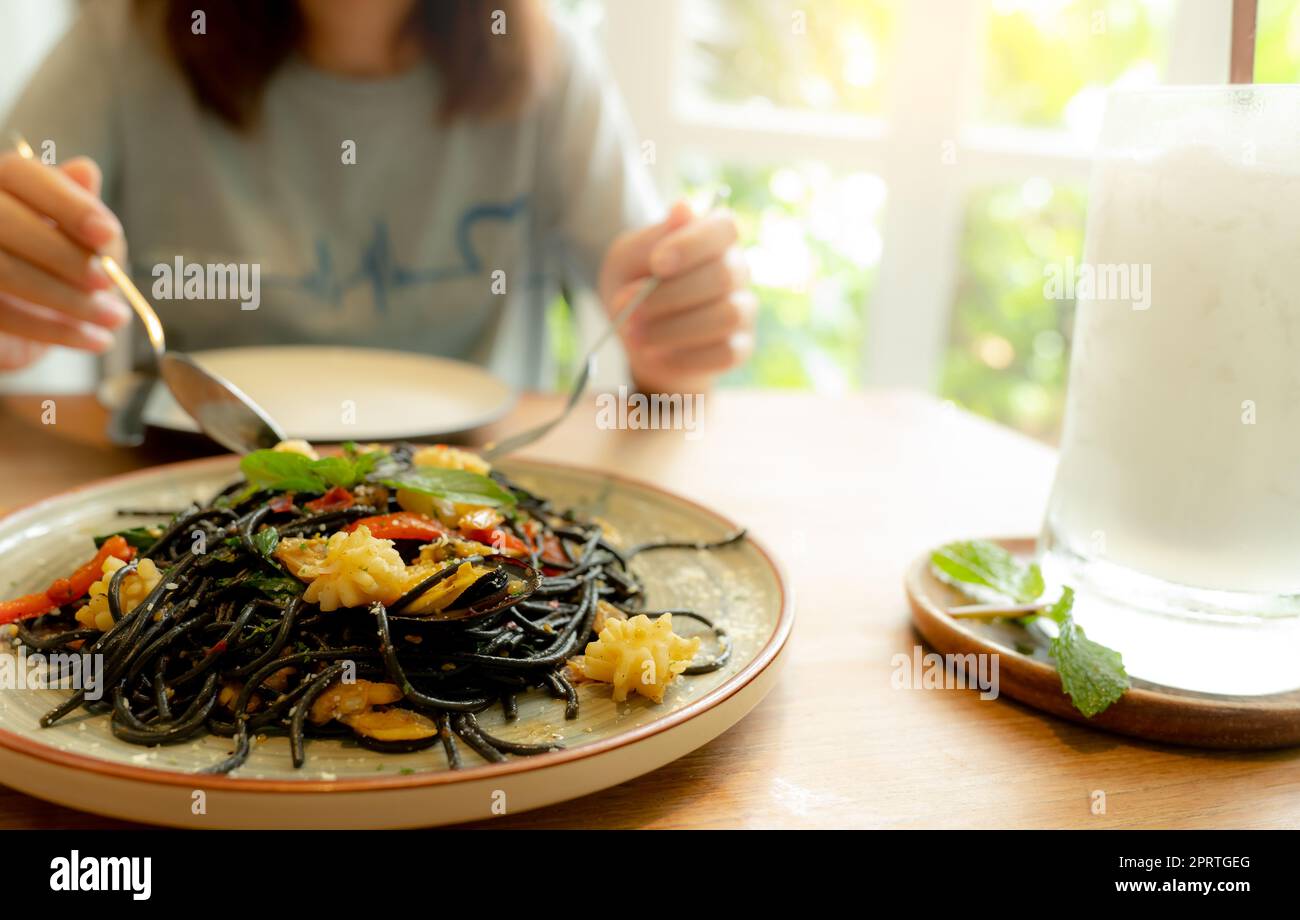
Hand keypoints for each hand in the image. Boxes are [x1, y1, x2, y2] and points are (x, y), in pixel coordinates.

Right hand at [0, 153, 130, 370]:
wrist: (21, 328)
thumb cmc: (53, 267)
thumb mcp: (75, 238)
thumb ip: (78, 210)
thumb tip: (86, 171)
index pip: (21, 173)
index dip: (68, 202)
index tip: (110, 233)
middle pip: (7, 221)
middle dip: (67, 255)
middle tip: (109, 282)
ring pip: (5, 270)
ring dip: (71, 300)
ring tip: (115, 317)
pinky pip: (5, 315)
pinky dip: (57, 331)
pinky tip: (97, 340)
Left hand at [598, 199, 754, 392]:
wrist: (636, 336)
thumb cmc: (635, 287)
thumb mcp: (627, 259)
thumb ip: (652, 239)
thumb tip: (683, 208)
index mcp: (713, 238)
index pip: (724, 227)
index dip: (693, 244)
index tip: (657, 264)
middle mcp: (735, 270)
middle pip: (723, 275)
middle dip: (670, 295)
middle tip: (629, 310)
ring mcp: (741, 310)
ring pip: (726, 315)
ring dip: (675, 328)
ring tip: (635, 335)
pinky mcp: (739, 347)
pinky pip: (725, 353)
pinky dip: (684, 356)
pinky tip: (655, 354)